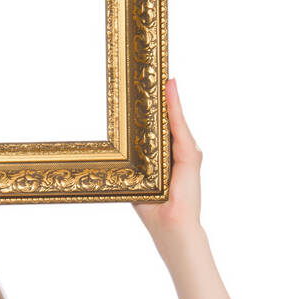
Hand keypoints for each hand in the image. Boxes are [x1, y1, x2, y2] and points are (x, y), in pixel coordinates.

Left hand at [132, 78, 201, 239]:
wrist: (172, 227)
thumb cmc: (153, 209)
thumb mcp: (138, 181)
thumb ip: (131, 165)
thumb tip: (107, 155)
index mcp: (166, 157)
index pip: (159, 127)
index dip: (155, 107)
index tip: (147, 85)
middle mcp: (178, 151)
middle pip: (167, 119)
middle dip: (163, 96)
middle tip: (154, 71)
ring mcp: (186, 152)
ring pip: (174, 119)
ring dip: (169, 96)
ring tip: (162, 74)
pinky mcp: (189, 155)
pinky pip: (178, 125)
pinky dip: (174, 106)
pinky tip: (169, 88)